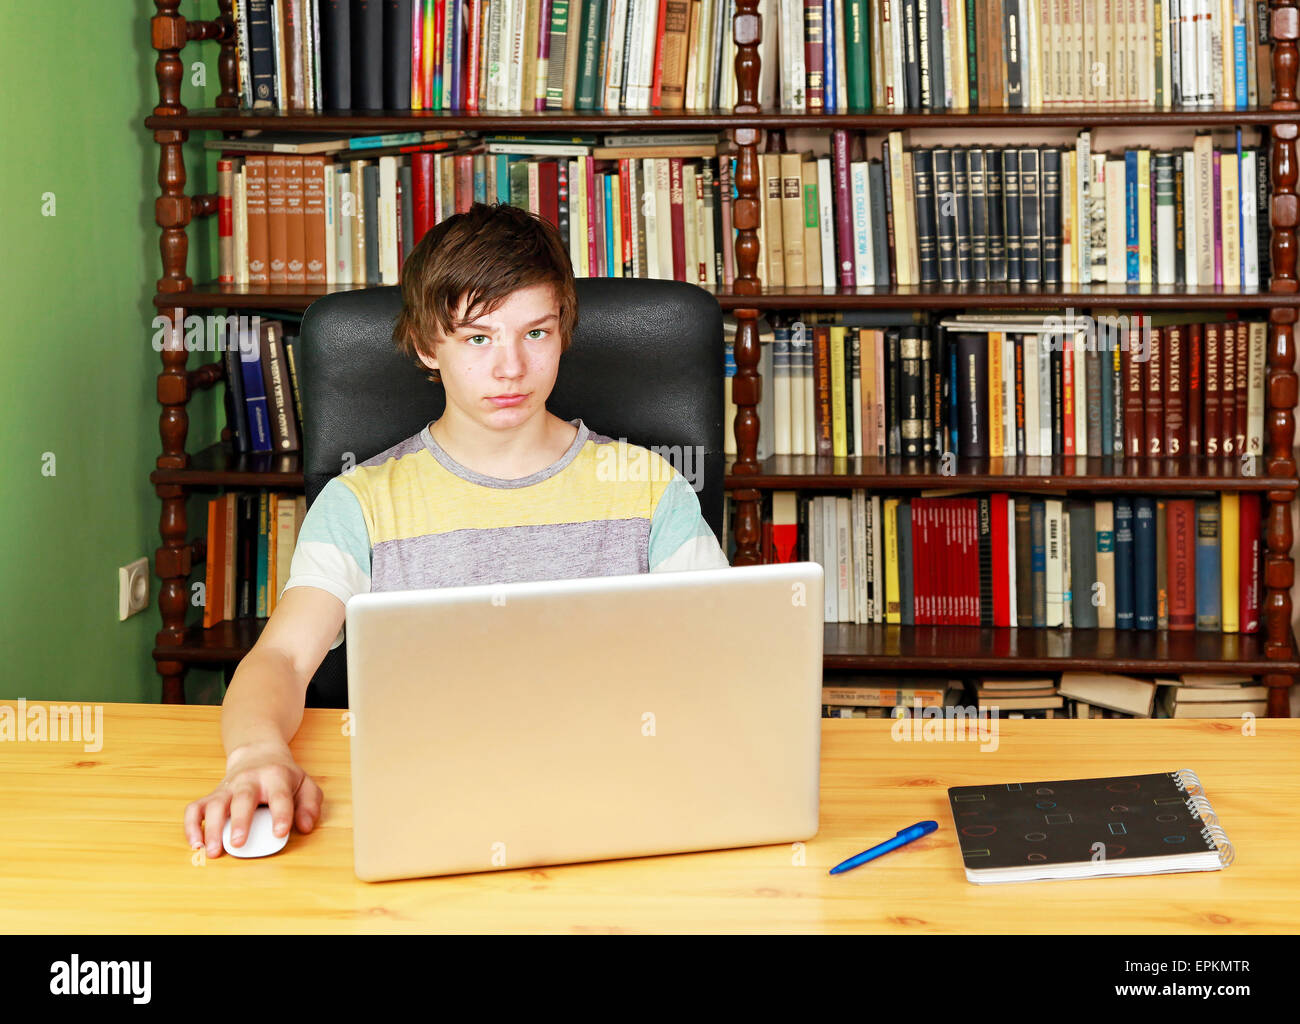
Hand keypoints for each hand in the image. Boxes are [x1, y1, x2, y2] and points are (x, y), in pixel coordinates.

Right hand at [184, 741, 323, 857]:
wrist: (257, 753)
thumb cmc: (283, 776)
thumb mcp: (305, 784)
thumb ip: (310, 805)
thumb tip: (306, 827)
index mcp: (275, 777)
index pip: (280, 796)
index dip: (281, 814)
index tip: (280, 833)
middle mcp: (249, 781)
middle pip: (242, 799)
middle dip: (239, 821)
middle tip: (237, 843)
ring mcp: (227, 788)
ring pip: (214, 805)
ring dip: (211, 828)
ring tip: (213, 851)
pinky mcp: (212, 795)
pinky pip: (195, 809)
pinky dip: (191, 826)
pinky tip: (196, 844)